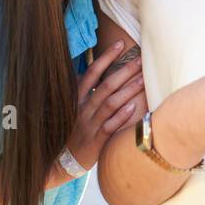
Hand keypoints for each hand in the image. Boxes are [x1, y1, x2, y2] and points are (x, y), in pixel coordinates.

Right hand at [65, 40, 145, 172]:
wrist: (61, 160)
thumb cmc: (71, 129)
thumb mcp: (71, 107)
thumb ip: (80, 90)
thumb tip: (87, 70)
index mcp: (76, 98)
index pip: (92, 73)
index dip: (106, 57)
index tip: (120, 43)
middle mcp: (82, 109)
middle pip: (106, 86)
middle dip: (124, 71)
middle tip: (141, 59)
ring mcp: (89, 124)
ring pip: (110, 104)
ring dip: (128, 90)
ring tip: (143, 79)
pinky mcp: (96, 140)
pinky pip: (110, 126)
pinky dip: (121, 116)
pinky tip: (133, 106)